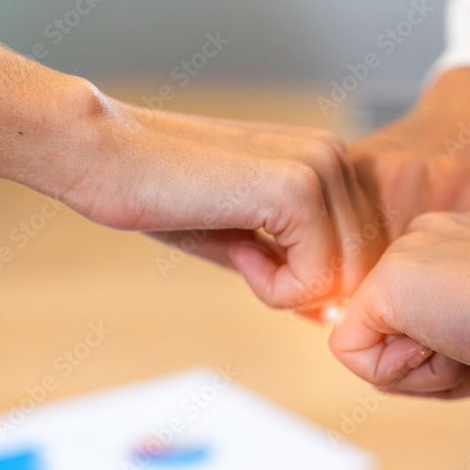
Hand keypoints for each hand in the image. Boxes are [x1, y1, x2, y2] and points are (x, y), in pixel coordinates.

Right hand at [61, 86, 386, 311]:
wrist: (103, 154)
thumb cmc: (165, 197)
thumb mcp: (248, 239)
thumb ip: (296, 268)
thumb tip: (332, 316)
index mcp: (331, 162)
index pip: (366, 254)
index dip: (317, 284)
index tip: (261, 262)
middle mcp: (337, 157)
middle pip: (363, 270)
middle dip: (307, 291)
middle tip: (249, 262)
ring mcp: (322, 168)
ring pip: (345, 279)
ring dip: (289, 291)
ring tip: (241, 253)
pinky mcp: (297, 189)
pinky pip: (315, 280)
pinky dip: (274, 288)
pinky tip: (237, 250)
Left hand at [328, 212, 469, 398]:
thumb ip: (444, 340)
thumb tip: (378, 365)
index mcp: (459, 245)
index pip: (419, 323)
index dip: (455, 357)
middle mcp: (426, 238)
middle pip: (394, 338)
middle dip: (437, 365)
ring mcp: (403, 254)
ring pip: (376, 351)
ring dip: (428, 371)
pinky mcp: (385, 279)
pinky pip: (357, 358)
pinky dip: (404, 375)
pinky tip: (453, 341)